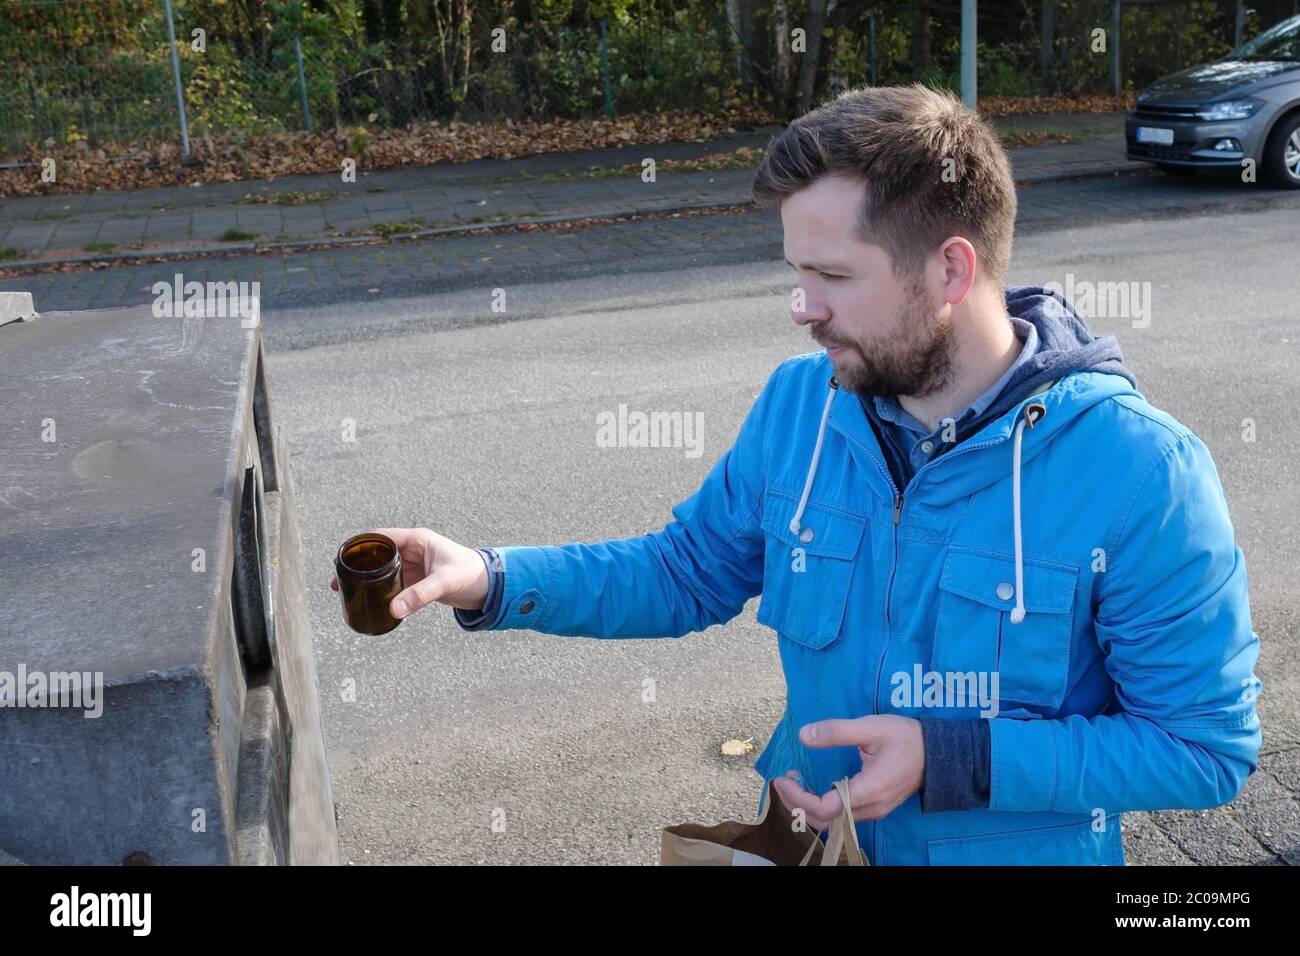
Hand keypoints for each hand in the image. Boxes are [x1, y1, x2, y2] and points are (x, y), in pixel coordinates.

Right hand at [329, 527, 488, 618]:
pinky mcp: (417, 580)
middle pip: (378, 555)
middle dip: (359, 566)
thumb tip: (393, 610)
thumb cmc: (470, 574)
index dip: (361, 546)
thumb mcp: (443, 583)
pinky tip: (370, 600)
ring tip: (348, 591)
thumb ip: (419, 596)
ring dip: (368, 579)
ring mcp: (413, 565)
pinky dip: (381, 590)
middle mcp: (412, 550)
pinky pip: (393, 583)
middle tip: (338, 580)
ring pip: (383, 570)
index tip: (343, 558)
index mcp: (417, 539)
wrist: (488, 586)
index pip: (381, 537)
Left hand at [770, 715, 924, 828]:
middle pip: (825, 821)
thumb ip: (837, 731)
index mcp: (868, 790)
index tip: (782, 778)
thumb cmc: (906, 738)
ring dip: (809, 807)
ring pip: (833, 822)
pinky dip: (822, 806)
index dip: (798, 797)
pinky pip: (843, 816)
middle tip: (783, 781)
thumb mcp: (871, 727)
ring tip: (795, 783)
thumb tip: (804, 735)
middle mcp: (871, 808)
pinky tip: (814, 788)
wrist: (940, 754)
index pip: (825, 808)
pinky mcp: (875, 808)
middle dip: (797, 805)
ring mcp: (875, 811)